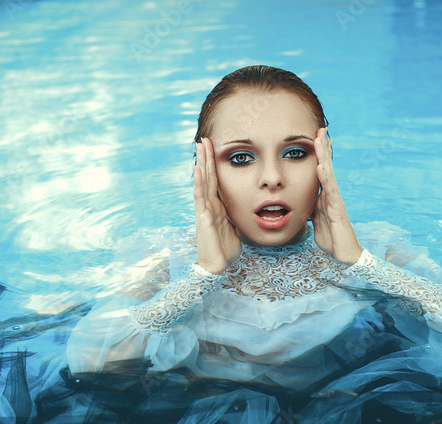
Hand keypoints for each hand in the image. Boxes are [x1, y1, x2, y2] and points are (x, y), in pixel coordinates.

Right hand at [193, 137, 240, 273]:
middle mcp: (208, 205)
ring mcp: (204, 210)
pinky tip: (196, 170)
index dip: (214, 165)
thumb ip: (235, 215)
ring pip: (202, 182)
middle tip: (204, 139)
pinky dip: (198, 183)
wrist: (217, 265)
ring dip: (201, 164)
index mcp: (217, 207)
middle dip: (206, 158)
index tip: (213, 148)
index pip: (215, 181)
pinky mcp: (203, 217)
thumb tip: (245, 207)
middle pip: (207, 177)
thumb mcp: (234, 227)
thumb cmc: (225, 249)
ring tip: (200, 147)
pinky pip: (200, 197)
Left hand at [312, 127, 362, 264]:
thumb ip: (310, 209)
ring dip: (325, 156)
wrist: (344, 255)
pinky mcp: (337, 210)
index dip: (320, 155)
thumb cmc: (331, 239)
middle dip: (323, 148)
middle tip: (321, 129)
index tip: (316, 138)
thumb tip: (301, 201)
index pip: (322, 172)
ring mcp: (335, 201)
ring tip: (321, 139)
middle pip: (327, 167)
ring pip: (329, 174)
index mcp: (325, 197)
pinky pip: (330, 191)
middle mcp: (332, 195)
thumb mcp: (315, 221)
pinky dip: (325, 178)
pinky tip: (321, 166)